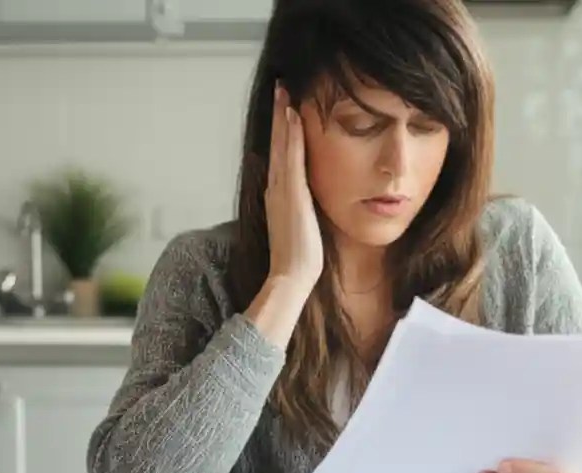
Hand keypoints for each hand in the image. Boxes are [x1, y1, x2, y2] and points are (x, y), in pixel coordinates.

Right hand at [265, 82, 323, 290]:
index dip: (281, 130)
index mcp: (278, 194)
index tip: (284, 108)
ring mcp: (281, 189)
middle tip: (280, 87)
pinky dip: (292, 136)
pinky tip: (294, 116)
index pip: (280, 154)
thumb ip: (299, 208)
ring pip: (282, 145)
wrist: (292, 275)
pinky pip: (292, 157)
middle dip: (278, 114)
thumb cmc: (299, 257)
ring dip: (282, 116)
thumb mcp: (300, 225)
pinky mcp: (291, 193)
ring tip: (284, 91)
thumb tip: (305, 198)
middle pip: (276, 143)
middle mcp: (275, 187)